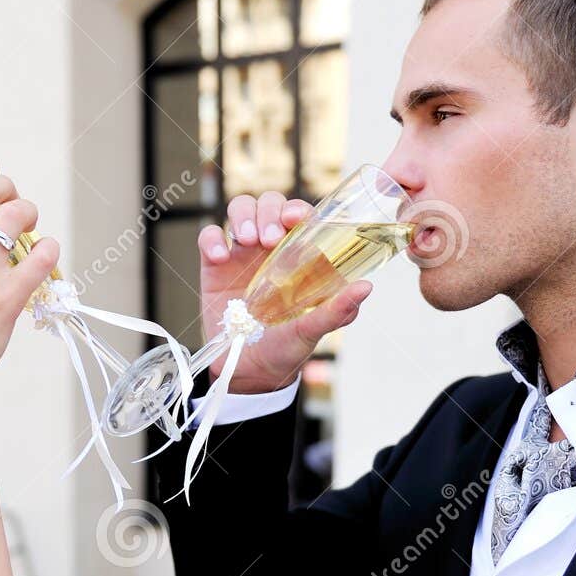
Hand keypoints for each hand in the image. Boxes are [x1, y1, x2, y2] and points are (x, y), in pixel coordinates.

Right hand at [196, 191, 372, 394]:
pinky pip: (209, 235)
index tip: (295, 220)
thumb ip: (337, 311)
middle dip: (269, 212)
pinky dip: (212, 238)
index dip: (298, 209)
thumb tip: (366, 287)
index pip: (300, 217)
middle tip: (268, 240)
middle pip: (270, 204)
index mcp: (299, 257)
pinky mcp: (214, 265)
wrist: (246, 372)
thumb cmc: (285, 348)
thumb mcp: (311, 331)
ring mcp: (242, 254)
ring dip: (244, 216)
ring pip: (241, 208)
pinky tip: (219, 258)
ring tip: (247, 241)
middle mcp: (271, 249)